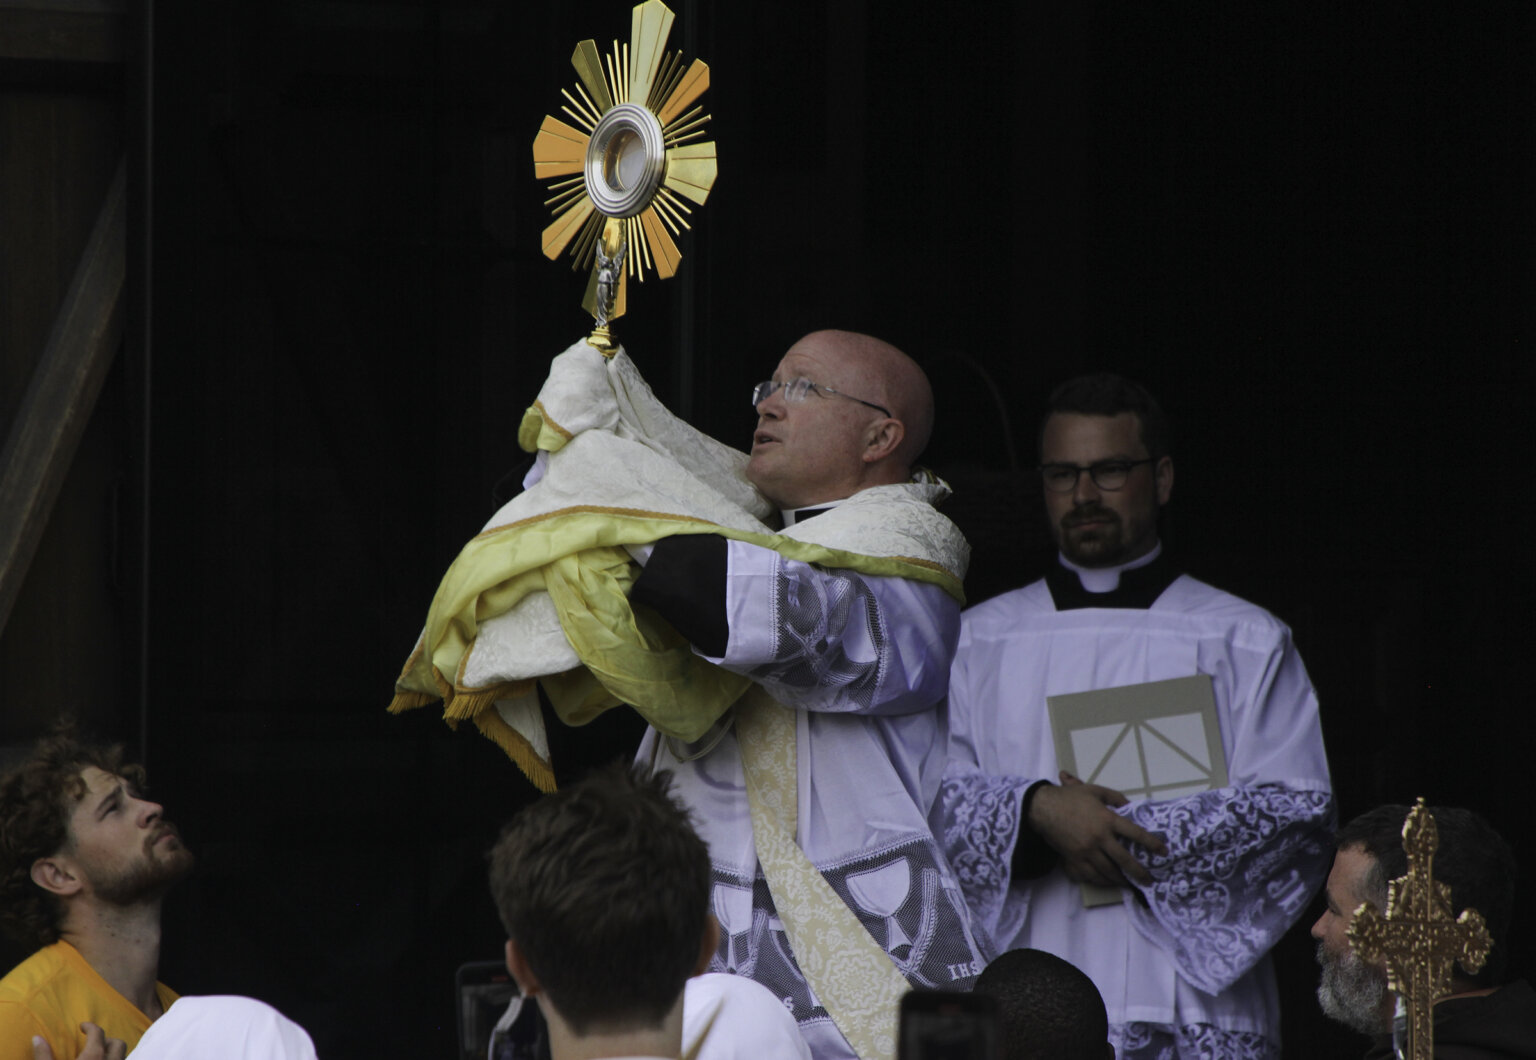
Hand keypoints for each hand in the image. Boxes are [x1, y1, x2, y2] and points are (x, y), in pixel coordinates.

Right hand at [32, 1023, 126, 1059]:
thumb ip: (44, 1055)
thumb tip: (36, 1038)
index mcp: (94, 1056)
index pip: (98, 1032)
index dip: (90, 1027)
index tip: (83, 1026)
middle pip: (119, 1043)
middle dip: (108, 1040)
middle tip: (94, 1043)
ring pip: (122, 1056)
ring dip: (113, 1053)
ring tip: (100, 1055)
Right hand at [1026, 771, 1165, 886]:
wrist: (1043, 808)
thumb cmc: (1070, 798)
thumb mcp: (1095, 791)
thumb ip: (1115, 798)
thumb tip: (1130, 806)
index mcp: (1107, 819)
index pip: (1135, 833)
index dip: (1151, 843)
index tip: (1162, 852)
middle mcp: (1099, 838)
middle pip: (1124, 860)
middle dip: (1139, 872)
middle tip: (1148, 880)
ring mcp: (1086, 851)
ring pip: (1108, 871)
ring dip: (1121, 879)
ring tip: (1130, 883)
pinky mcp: (1074, 859)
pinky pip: (1091, 875)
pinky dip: (1102, 880)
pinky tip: (1108, 882)